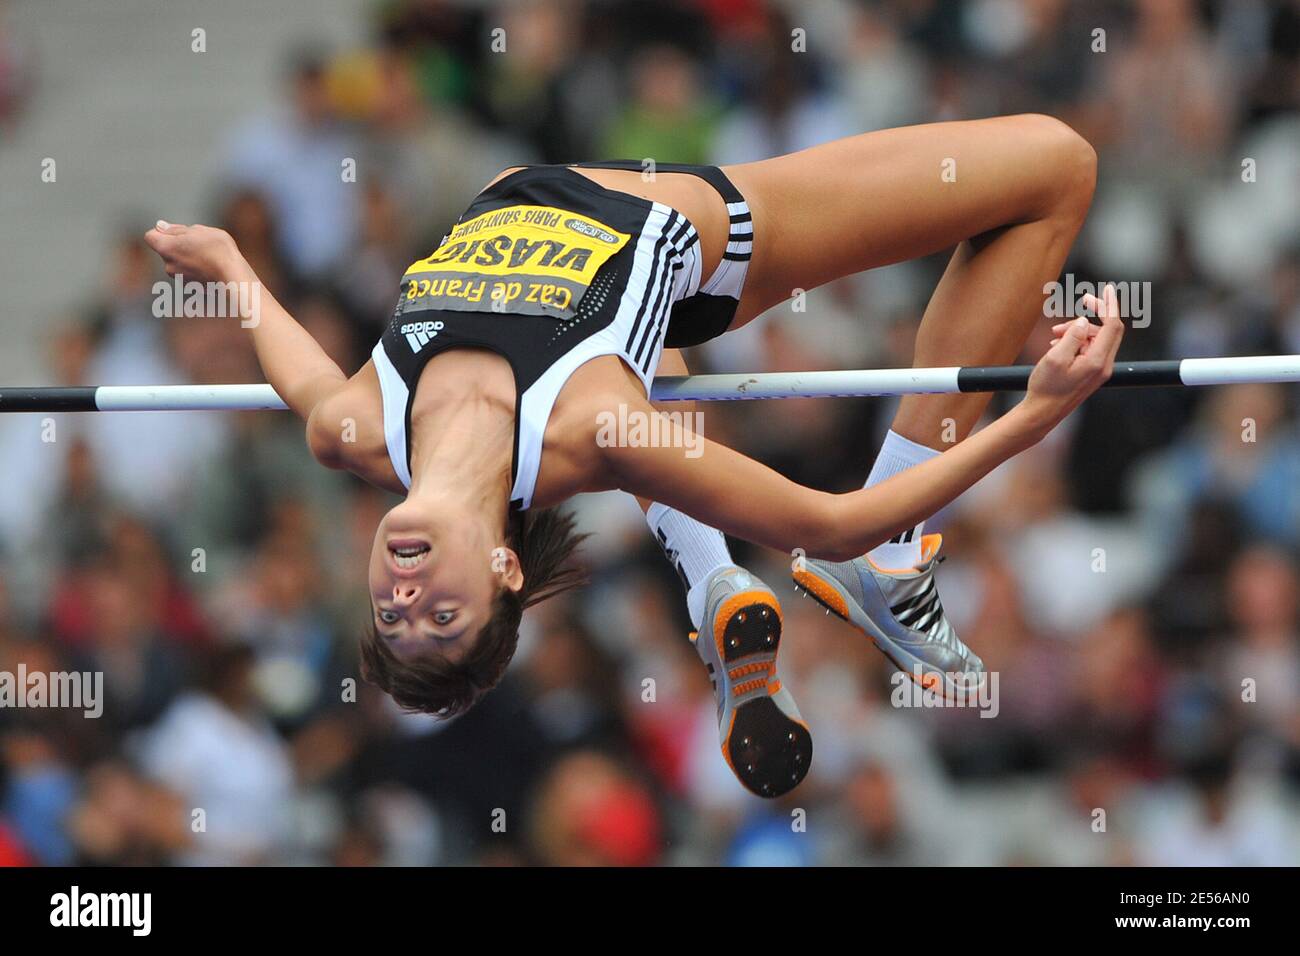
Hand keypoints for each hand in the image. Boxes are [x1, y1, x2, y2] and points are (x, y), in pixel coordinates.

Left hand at [143, 221, 242, 283]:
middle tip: (199, 243)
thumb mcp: (200, 230)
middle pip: (166, 250)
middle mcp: (168, 265)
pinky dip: (196, 269)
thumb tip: (160, 227)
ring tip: (208, 256)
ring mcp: (179, 278)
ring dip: (188, 257)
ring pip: (178, 262)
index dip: (162, 232)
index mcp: (166, 248)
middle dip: (178, 245)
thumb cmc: (219, 250)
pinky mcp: (190, 287)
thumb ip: (177, 229)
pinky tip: (211, 268)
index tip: (178, 232)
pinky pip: (188, 273)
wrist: (235, 277)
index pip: (150, 236)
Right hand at [1017, 284, 1124, 440]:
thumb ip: (1072, 336)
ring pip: (1096, 338)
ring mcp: (1099, 370)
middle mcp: (1103, 366)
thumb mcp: (1055, 357)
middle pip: (1108, 330)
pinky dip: (1076, 342)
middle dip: (1093, 315)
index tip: (1106, 289)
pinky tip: (1058, 344)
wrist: (1042, 413)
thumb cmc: (1046, 387)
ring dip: (1078, 330)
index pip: (1112, 325)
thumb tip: (1085, 321)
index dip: (1110, 305)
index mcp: (1097, 361)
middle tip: (1078, 304)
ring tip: (1054, 334)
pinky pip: (1090, 349)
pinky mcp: (1092, 373)